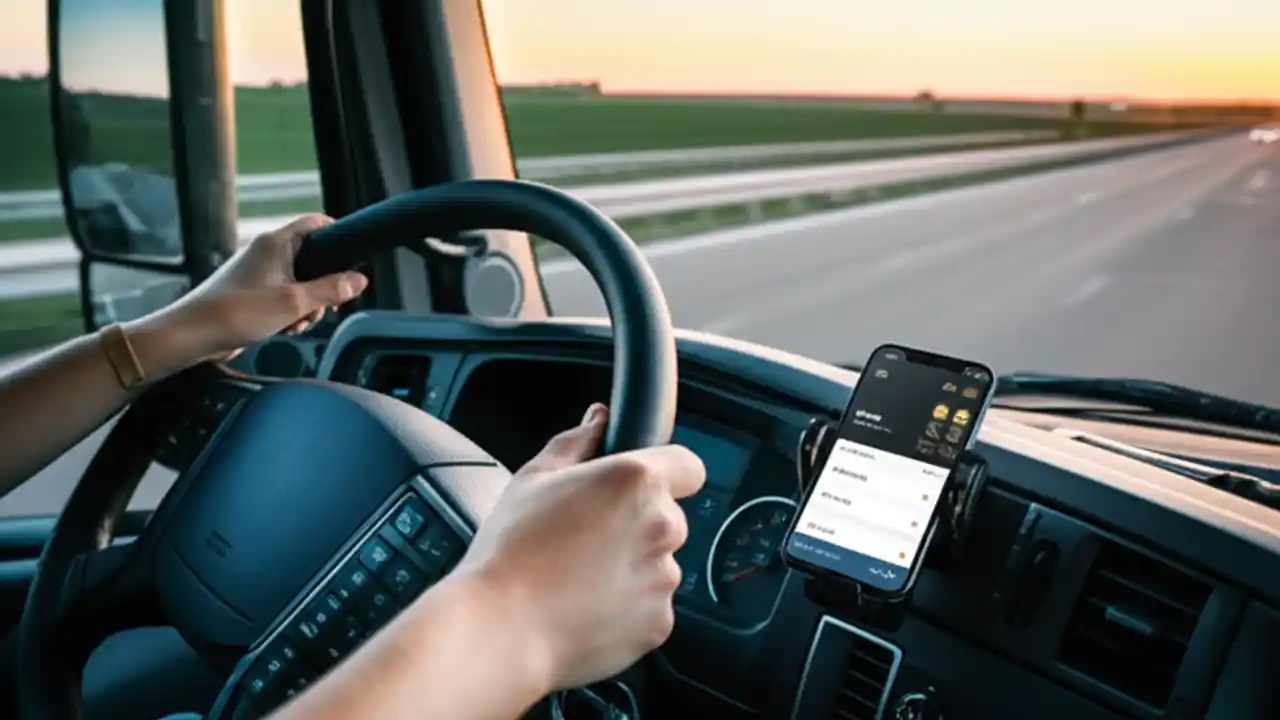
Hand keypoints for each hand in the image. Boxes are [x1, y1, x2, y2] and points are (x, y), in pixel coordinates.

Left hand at [126, 214, 367, 376]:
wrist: (195, 333)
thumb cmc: (240, 312)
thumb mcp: (294, 303)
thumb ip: (331, 290)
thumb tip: (360, 280)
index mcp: (277, 243)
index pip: (316, 223)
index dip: (338, 235)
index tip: (353, 257)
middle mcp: (268, 251)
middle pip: (313, 258)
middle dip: (326, 284)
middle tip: (329, 305)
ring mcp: (259, 271)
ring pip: (300, 281)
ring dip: (309, 303)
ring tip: (301, 322)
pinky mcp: (253, 291)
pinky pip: (284, 294)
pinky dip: (292, 310)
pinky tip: (288, 328)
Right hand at [453, 404, 705, 690]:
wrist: (501, 629)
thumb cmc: (511, 553)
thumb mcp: (534, 477)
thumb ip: (577, 442)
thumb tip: (598, 420)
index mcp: (636, 482)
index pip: (688, 465)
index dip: (667, 471)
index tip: (641, 485)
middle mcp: (661, 527)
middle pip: (668, 517)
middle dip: (637, 524)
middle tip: (587, 534)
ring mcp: (663, 579)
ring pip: (658, 563)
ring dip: (631, 565)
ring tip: (578, 575)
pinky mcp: (658, 622)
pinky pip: (650, 606)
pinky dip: (627, 606)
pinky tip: (584, 605)